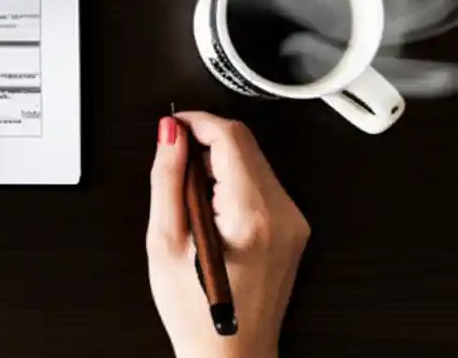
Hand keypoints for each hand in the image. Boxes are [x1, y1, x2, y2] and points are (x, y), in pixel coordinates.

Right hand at [148, 112, 310, 357]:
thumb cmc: (195, 311)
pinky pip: (261, 183)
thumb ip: (167, 178)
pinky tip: (211, 212)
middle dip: (205, 142)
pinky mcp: (293, 228)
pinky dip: (232, 182)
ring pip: (253, 160)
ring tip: (191, 200)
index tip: (173, 126)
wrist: (231, 355)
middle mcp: (282, 214)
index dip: (196, 122)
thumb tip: (170, 133)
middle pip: (244, 144)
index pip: (230, 137)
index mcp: (250, 215)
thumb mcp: (164, 241)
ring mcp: (293, 221)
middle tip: (174, 168)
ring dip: (218, 162)